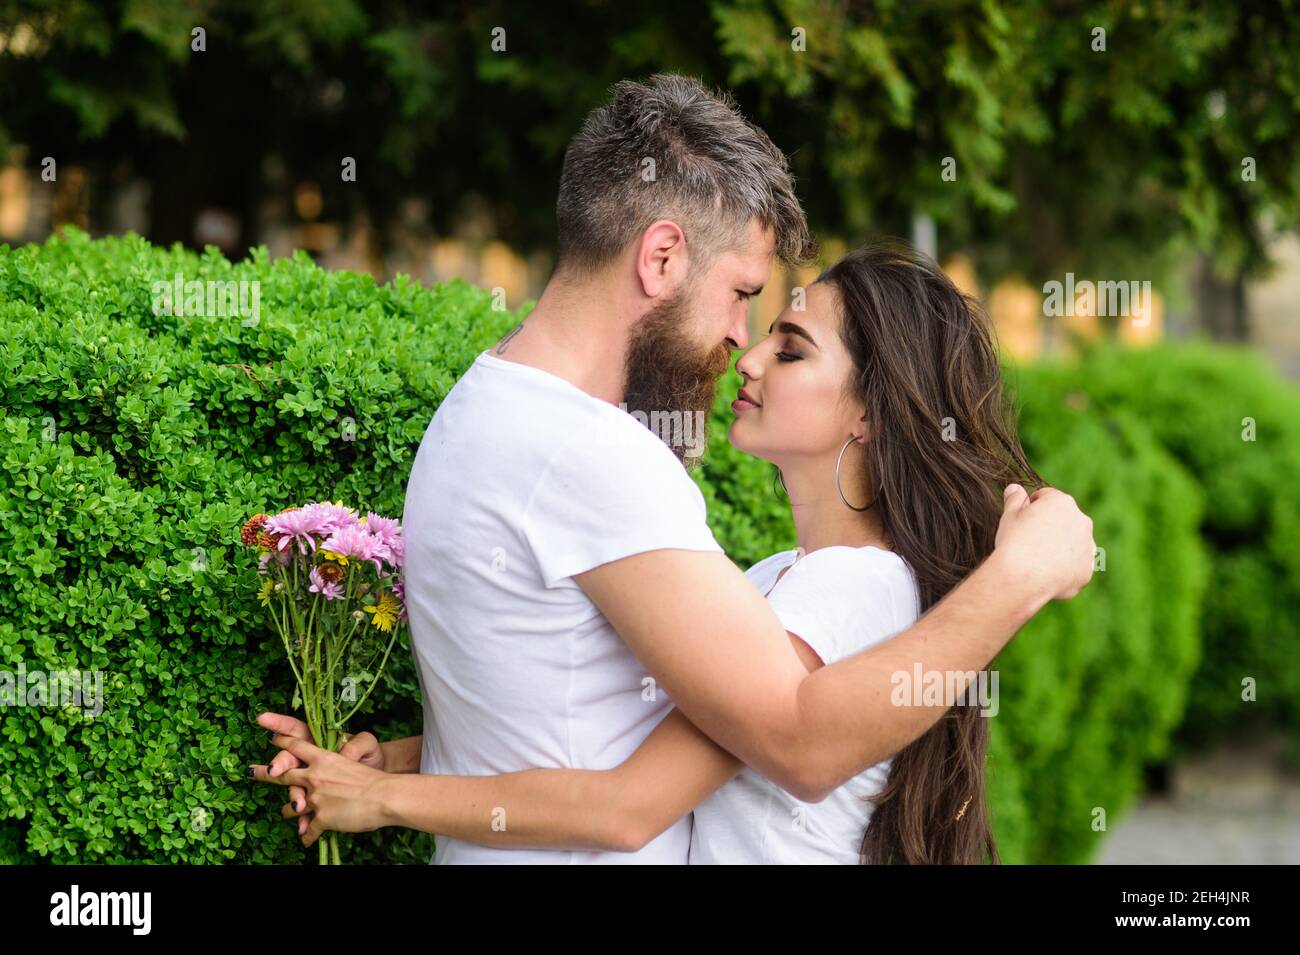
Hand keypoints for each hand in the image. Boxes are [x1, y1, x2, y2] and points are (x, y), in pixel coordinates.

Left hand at [253, 734, 389, 847]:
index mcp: (324, 758)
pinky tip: (306, 840)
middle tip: (251, 772)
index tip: (272, 738)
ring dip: (290, 810)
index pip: (299, 746)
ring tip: (287, 813)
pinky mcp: (321, 818)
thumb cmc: (374, 778)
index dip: (284, 742)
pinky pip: (309, 830)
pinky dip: (307, 836)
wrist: (384, 796)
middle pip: (283, 774)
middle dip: (265, 773)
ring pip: (293, 807)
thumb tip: (335, 764)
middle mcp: (314, 776)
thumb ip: (340, 760)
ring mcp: (316, 798)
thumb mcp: (356, 760)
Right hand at [993, 484, 1094, 601]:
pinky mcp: (1087, 569)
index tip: (1021, 521)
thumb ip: (1015, 499)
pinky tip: (1046, 574)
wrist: (1022, 578)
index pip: (1047, 497)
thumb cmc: (1013, 542)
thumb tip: (1015, 488)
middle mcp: (1081, 520)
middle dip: (1050, 526)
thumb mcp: (1009, 516)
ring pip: (1073, 543)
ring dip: (1060, 546)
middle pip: (1064, 519)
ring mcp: (1087, 546)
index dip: (1031, 508)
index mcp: (1062, 502)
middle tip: (1029, 541)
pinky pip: (1075, 566)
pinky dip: (1064, 568)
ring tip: (1038, 560)